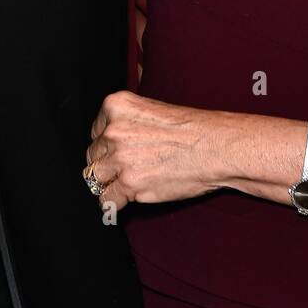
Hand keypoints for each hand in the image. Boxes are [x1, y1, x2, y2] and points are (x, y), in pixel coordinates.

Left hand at [84, 90, 223, 211]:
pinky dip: (115, 202)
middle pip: (93, 155)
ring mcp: (119, 158)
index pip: (96, 131)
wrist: (214, 147)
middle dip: (107, 163)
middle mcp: (113, 130)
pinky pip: (106, 199)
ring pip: (95, 177)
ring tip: (129, 182)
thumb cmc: (190, 129)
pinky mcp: (129, 184)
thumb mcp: (151, 110)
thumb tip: (109, 141)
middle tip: (128, 167)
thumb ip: (126, 122)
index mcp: (116, 105)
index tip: (121, 150)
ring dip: (110, 182)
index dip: (108, 144)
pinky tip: (127, 198)